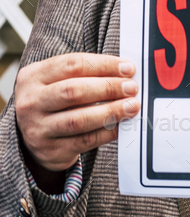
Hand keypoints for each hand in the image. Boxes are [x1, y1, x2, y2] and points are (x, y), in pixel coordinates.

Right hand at [15, 53, 139, 181]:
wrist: (31, 134)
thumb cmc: (55, 98)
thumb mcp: (58, 79)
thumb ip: (86, 72)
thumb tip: (126, 72)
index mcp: (33, 76)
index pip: (72, 64)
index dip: (104, 65)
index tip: (128, 68)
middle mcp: (31, 102)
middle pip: (73, 91)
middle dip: (108, 88)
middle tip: (132, 88)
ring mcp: (38, 129)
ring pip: (78, 120)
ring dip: (110, 112)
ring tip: (132, 106)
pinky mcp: (50, 151)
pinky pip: (84, 141)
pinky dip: (106, 132)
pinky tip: (121, 125)